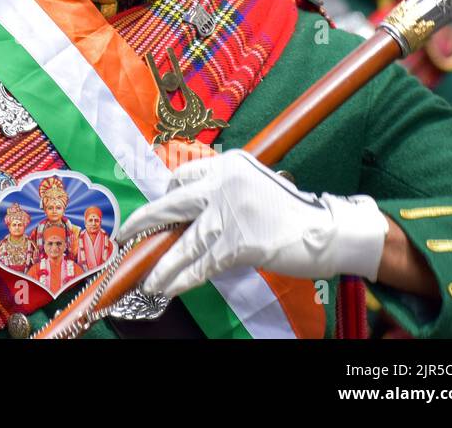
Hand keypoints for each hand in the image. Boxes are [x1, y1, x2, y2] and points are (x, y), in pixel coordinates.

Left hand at [118, 150, 388, 297]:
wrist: (327, 230)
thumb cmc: (292, 212)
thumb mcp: (254, 187)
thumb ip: (223, 193)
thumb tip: (189, 215)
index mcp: (228, 164)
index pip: (183, 178)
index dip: (167, 198)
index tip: (157, 214)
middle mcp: (224, 183)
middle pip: (171, 204)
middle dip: (142, 221)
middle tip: (124, 233)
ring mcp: (229, 213)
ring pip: (184, 242)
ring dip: (162, 264)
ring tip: (146, 278)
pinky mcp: (238, 242)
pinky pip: (202, 264)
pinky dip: (182, 278)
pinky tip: (167, 287)